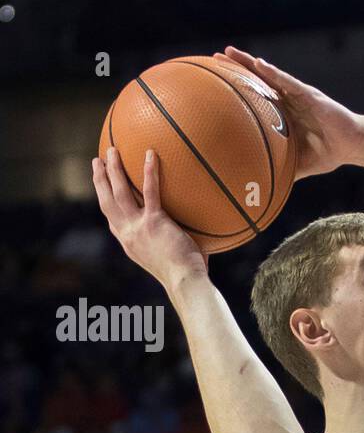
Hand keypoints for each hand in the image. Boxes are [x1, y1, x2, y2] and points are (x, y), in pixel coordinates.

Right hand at [92, 147, 207, 287]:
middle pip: (107, 201)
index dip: (105, 202)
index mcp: (130, 243)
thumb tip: (196, 235)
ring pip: (119, 192)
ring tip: (112, 149)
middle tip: (97, 161)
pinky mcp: (153, 222)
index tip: (102, 188)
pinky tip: (151, 155)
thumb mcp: (170, 259)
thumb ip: (173, 243)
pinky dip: (149, 172)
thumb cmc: (185, 275)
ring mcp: (138, 227)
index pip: (112, 220)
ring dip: (114, 169)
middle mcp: (128, 234)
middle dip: (99, 180)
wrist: (185, 282)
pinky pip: (150, 192)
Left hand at [221, 46, 363, 179]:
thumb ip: (283, 170)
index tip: (214, 83)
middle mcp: (287, 101)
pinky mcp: (309, 94)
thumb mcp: (300, 163)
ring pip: (268, 75)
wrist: (353, 145)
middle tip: (213, 58)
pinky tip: (258, 63)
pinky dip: (272, 72)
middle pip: (257, 80)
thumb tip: (265, 188)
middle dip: (236, 68)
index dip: (237, 89)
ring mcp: (297, 95)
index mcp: (284, 114)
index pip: (256, 97)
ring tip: (228, 52)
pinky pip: (287, 81)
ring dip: (248, 63)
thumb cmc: (330, 153)